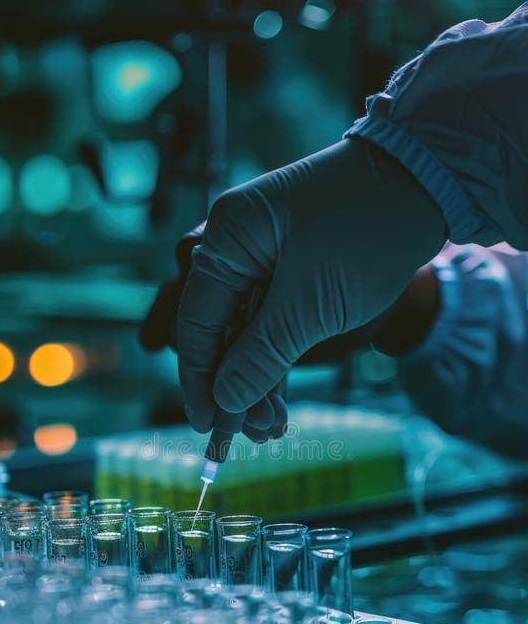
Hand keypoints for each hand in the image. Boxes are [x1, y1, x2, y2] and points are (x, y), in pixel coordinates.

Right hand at [176, 138, 444, 432]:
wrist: (428, 184)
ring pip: (247, 334)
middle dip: (234, 388)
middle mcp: (237, 247)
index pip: (196, 322)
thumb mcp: (309, 303)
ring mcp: (264, 259)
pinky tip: (278, 404)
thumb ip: (260, 355)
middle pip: (220, 333)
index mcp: (228, 240)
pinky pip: (271, 324)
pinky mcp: (292, 271)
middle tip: (249, 438)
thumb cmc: (366, 232)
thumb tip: (223, 400)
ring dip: (257, 382)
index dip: (199, 378)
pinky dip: (276, 361)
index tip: (206, 424)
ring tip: (272, 431)